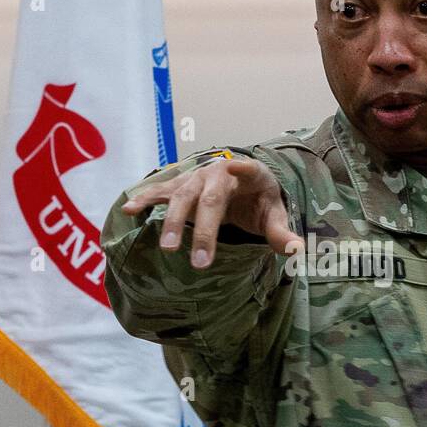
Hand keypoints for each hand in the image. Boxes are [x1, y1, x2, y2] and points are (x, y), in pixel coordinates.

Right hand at [121, 155, 302, 268]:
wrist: (240, 186)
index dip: (243, 168)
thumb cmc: (259, 202)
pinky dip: (145, 200)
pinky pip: (161, 192)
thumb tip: (296, 250)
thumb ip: (282, 232)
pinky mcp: (180, 185)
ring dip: (175, 222)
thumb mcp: (274, 215)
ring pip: (183, 196)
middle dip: (205, 230)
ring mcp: (197, 177)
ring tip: (169, 248)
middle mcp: (220, 172)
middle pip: (210, 198)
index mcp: (251, 175)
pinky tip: (129, 210)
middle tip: (200, 261)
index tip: (234, 166)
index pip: (250, 170)